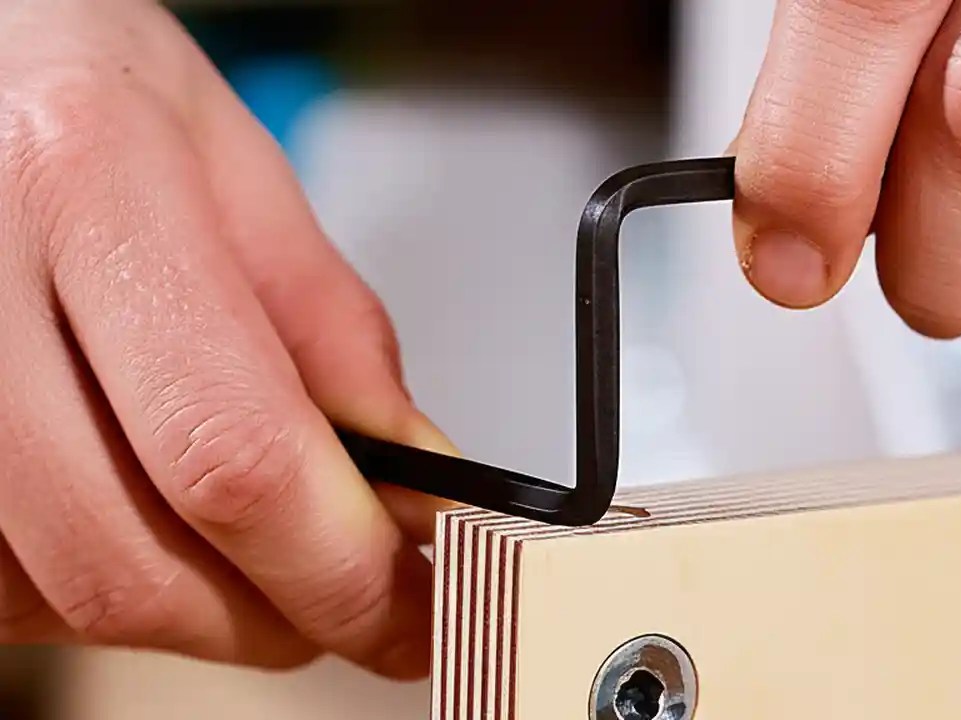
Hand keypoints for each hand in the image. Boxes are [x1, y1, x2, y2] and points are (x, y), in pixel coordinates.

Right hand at [0, 1, 453, 677]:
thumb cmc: (92, 98)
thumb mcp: (244, 175)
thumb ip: (336, 338)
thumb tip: (415, 487)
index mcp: (82, 181)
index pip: (231, 450)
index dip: (340, 567)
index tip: (412, 601)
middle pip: (136, 563)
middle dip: (278, 615)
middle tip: (353, 597)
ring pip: (68, 599)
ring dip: (196, 609)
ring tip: (254, 542)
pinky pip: (10, 593)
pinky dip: (106, 589)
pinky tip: (148, 518)